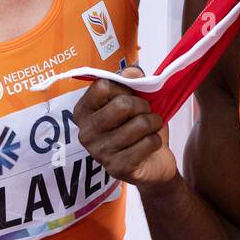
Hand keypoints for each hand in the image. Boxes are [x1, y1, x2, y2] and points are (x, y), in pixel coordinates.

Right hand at [73, 70, 176, 186]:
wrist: (152, 162)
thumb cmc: (138, 126)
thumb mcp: (136, 98)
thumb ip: (131, 80)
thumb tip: (131, 71)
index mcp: (83, 111)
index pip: (102, 86)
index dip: (124, 87)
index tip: (130, 95)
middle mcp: (85, 132)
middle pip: (122, 105)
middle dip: (143, 106)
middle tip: (146, 112)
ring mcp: (99, 153)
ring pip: (140, 124)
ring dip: (154, 123)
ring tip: (151, 128)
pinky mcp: (117, 168)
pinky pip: (148, 143)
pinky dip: (156, 140)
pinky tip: (150, 145)